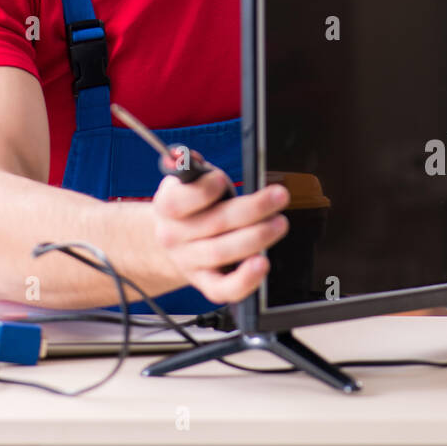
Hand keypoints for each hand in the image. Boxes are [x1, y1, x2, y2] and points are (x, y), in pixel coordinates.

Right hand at [151, 146, 289, 303]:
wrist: (173, 242)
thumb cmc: (190, 207)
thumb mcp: (185, 182)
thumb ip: (190, 167)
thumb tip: (183, 156)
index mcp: (167, 207)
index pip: (184, 199)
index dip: (208, 188)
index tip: (224, 180)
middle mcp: (175, 237)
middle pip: (215, 223)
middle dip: (253, 208)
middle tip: (279, 197)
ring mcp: (189, 262)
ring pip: (223, 252)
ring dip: (257, 237)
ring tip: (279, 223)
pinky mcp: (205, 283)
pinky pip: (224, 289)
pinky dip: (245, 280)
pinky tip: (262, 264)